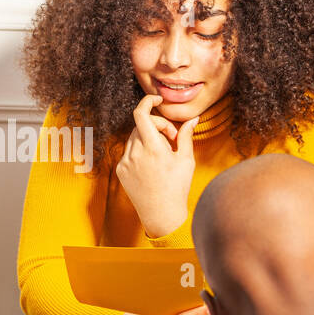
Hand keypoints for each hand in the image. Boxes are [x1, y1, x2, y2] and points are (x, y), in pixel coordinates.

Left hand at [115, 95, 198, 238]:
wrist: (161, 215)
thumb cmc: (177, 187)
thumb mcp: (186, 160)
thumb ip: (186, 136)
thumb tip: (193, 118)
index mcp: (153, 149)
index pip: (141, 114)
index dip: (147, 101)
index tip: (156, 99)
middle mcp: (135, 153)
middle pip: (142, 125)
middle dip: (158, 126)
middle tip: (172, 140)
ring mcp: (125, 162)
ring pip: (134, 137)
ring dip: (148, 138)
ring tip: (163, 154)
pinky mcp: (120, 170)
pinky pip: (129, 151)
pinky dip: (140, 150)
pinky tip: (152, 165)